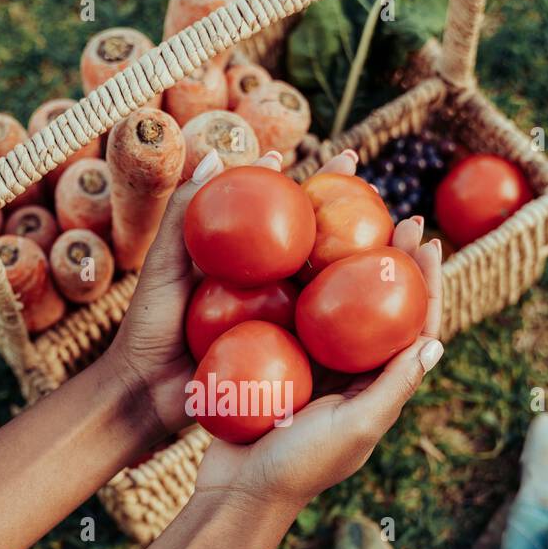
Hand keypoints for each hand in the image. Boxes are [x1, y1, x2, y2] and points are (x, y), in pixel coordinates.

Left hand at [103, 147, 366, 441]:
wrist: (143, 394)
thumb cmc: (147, 327)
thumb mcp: (162, 267)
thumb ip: (183, 215)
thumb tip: (216, 154)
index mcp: (245, 259)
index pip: (289, 211)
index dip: (320, 184)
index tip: (349, 158)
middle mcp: (269, 288)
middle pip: (322, 247)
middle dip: (361, 222)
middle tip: (391, 200)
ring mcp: (280, 323)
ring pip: (332, 292)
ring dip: (369, 271)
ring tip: (404, 247)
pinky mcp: (285, 359)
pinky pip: (322, 340)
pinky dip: (353, 327)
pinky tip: (385, 313)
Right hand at [194, 212, 445, 510]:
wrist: (237, 493)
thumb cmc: (299, 467)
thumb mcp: (354, 429)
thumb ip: (393, 387)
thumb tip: (436, 340)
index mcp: (378, 389)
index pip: (415, 327)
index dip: (427, 283)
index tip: (428, 240)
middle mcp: (352, 375)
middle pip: (381, 305)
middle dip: (393, 260)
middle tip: (396, 214)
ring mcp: (313, 368)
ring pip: (339, 303)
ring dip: (347, 261)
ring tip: (349, 220)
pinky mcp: (276, 364)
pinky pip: (293, 313)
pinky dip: (299, 281)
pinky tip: (292, 250)